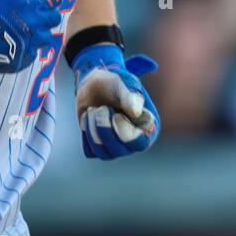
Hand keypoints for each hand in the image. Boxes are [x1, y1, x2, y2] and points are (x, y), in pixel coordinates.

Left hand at [72, 44, 159, 159]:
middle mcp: (134, 142)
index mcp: (148, 128)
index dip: (125, 131)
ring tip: (93, 110)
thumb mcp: (124, 84)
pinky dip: (86, 133)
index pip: (140, 143)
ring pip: (103, 153)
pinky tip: (88, 116)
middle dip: (105, 129)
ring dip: (93, 129)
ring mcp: (116, 147)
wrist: (95, 83)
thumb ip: (130, 97)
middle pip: (119, 151)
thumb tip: (137, 112)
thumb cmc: (115, 83)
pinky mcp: (99, 148)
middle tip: (101, 108)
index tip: (116, 114)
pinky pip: (90, 151)